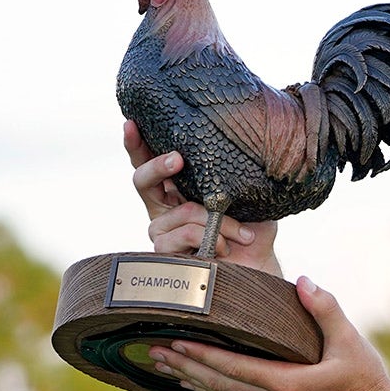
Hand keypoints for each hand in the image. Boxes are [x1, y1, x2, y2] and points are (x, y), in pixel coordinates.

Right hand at [124, 120, 280, 273]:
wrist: (258, 267)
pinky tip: (225, 247)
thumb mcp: (248, 197)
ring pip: (180, 211)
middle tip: (178, 159)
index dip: (136, 144)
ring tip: (240, 233)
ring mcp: (162, 232)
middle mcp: (163, 209)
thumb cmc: (252, 231)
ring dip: (215, 220)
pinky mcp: (166, 254)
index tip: (131, 122)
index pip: (150, 162)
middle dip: (158, 166)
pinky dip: (211, 237)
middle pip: (142, 180)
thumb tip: (239, 144)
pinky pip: (185, 234)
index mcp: (177, 190)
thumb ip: (235, 176)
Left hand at [149, 276, 389, 390]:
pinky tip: (193, 379)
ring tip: (162, 364)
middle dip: (185, 365)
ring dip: (191, 377)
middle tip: (153, 350)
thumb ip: (325, 309)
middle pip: (218, 382)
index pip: (234, 367)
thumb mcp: (350, 340)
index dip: (203, 354)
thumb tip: (303, 281)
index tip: (176, 340)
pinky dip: (209, 387)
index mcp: (286, 384)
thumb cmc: (364, 377)